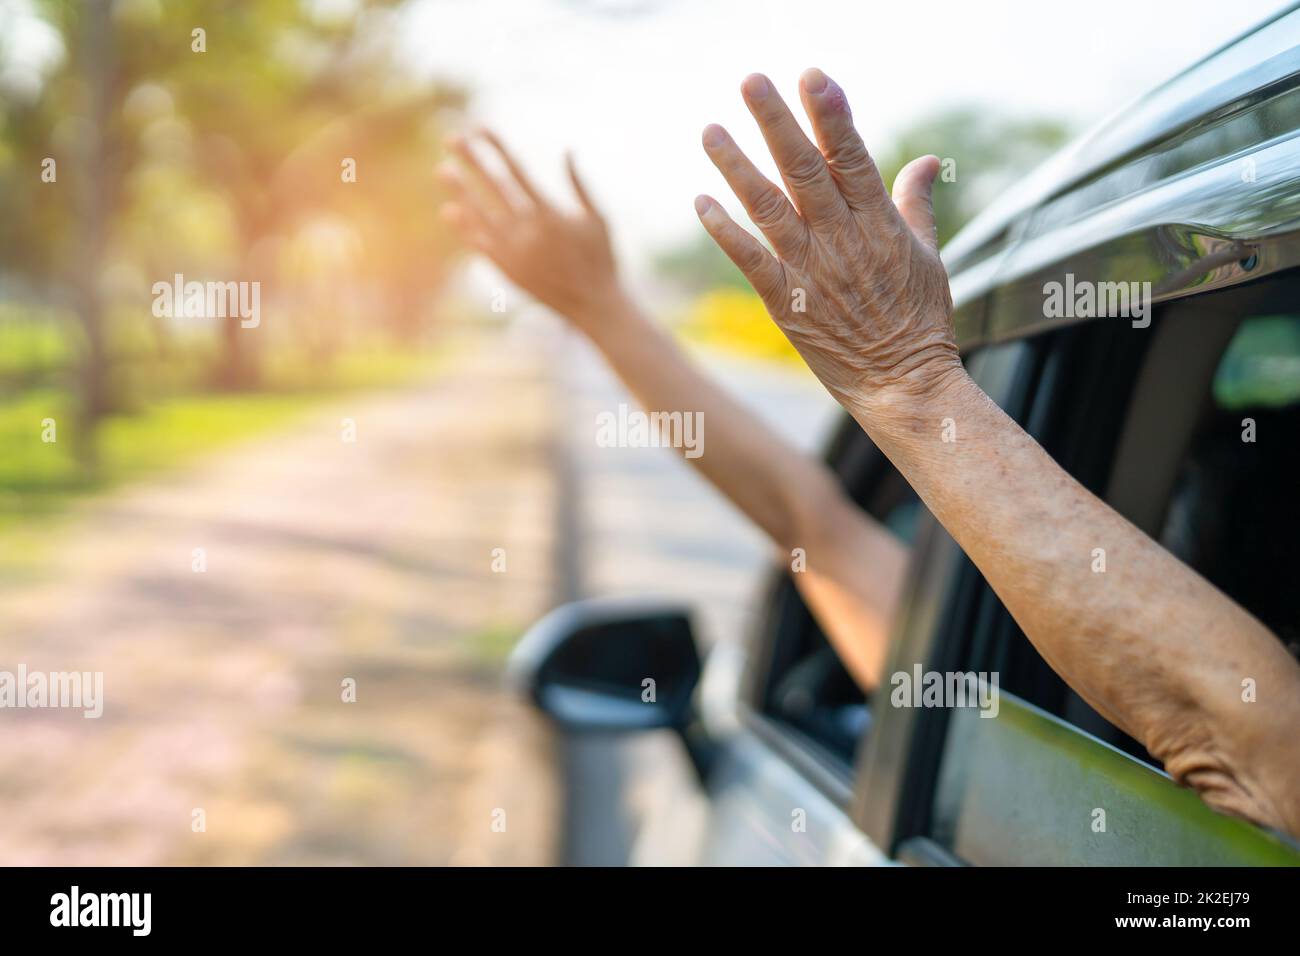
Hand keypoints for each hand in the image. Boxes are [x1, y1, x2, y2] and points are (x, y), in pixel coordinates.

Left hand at [440, 130, 624, 331]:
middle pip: (491, 187)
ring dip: (460, 191)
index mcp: (549, 214)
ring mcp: (513, 252)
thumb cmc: (601, 259)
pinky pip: (479, 243)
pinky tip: (451, 210)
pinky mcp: (506, 270)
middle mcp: (526, 231)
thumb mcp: (598, 218)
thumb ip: (580, 184)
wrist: (593, 306)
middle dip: (471, 161)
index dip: (496, 148)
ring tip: (443, 170)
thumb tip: (567, 150)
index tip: (481, 128)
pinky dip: (465, 226)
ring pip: (478, 214)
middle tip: (451, 139)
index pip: (515, 171)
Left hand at [695, 70, 962, 418]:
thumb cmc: (920, 319)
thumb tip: (927, 159)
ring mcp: (812, 271)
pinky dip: (724, 231)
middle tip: (750, 82)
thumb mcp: (928, 254)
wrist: (903, 384)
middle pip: (804, 171)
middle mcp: (843, 241)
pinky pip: (750, 261)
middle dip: (776, 122)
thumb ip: (916, 202)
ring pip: (768, 208)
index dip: (830, 116)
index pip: (851, 157)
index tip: (812, 77)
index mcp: (879, 223)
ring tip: (709, 130)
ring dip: (736, 167)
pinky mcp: (787, 303)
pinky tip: (701, 201)